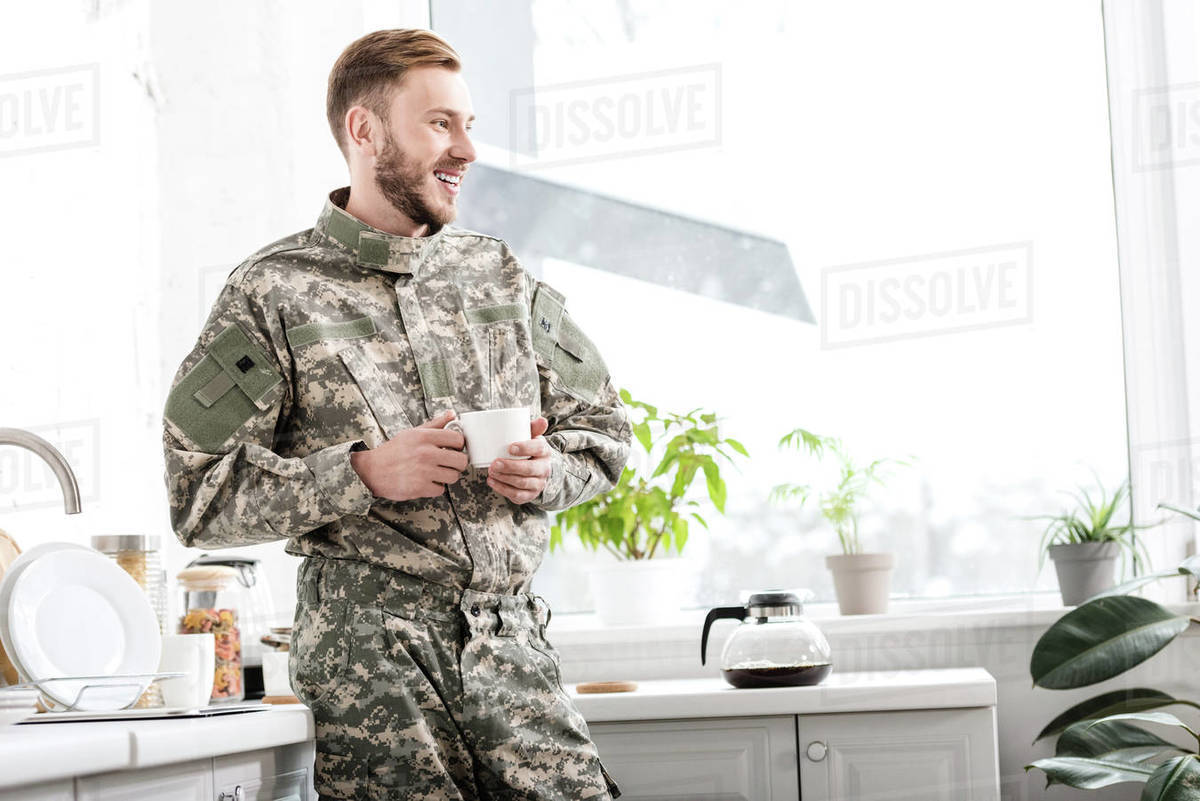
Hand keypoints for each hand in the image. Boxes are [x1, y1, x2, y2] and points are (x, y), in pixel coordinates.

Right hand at [350, 410, 467, 500]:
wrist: (371, 470)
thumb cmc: (393, 451)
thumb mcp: (412, 433)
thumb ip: (435, 424)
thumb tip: (452, 414)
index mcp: (425, 437)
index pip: (458, 439)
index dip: (459, 445)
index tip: (454, 449)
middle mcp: (426, 453)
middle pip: (461, 461)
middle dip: (457, 463)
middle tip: (449, 463)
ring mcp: (423, 471)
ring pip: (453, 477)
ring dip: (447, 476)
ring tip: (437, 473)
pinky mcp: (420, 488)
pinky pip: (441, 490)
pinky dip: (435, 488)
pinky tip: (426, 482)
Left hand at [487, 417, 551, 504]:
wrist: (537, 470)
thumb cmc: (529, 450)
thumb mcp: (532, 438)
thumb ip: (533, 428)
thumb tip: (543, 420)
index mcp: (545, 451)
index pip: (539, 449)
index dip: (525, 448)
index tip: (510, 447)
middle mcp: (544, 469)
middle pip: (529, 469)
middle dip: (510, 467)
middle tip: (494, 463)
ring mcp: (538, 484)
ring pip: (522, 483)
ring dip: (504, 478)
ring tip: (491, 471)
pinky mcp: (530, 495)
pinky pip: (517, 495)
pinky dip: (502, 489)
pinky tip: (491, 481)